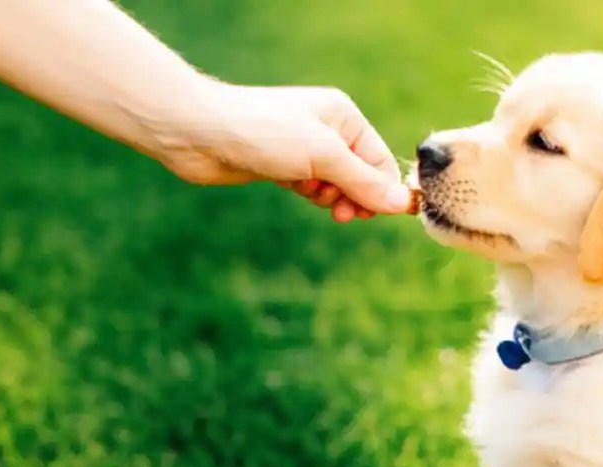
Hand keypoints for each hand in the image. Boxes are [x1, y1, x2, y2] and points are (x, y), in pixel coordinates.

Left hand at [156, 81, 412, 221]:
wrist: (199, 133)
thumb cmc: (263, 132)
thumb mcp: (322, 156)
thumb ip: (363, 181)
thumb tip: (403, 203)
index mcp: (343, 116)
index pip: (379, 159)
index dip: (382, 190)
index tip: (374, 215)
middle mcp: (327, 129)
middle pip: (361, 175)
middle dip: (357, 197)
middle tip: (345, 214)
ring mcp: (304, 148)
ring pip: (337, 184)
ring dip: (334, 199)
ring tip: (324, 205)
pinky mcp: (283, 166)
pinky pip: (313, 187)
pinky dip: (314, 196)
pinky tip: (304, 195)